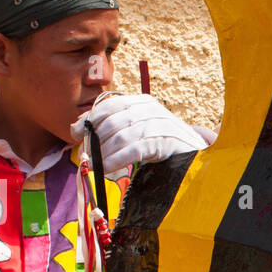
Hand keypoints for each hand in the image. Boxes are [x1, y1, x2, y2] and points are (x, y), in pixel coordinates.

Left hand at [71, 94, 211, 172]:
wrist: (196, 154)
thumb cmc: (162, 143)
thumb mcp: (137, 130)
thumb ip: (111, 127)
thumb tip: (75, 127)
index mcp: (142, 102)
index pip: (109, 105)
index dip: (89, 120)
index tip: (76, 134)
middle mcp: (150, 109)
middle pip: (112, 122)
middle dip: (94, 140)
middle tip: (86, 156)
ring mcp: (159, 124)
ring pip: (121, 137)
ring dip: (103, 154)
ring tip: (93, 165)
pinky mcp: (164, 142)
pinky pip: (134, 150)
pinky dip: (116, 161)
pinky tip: (106, 170)